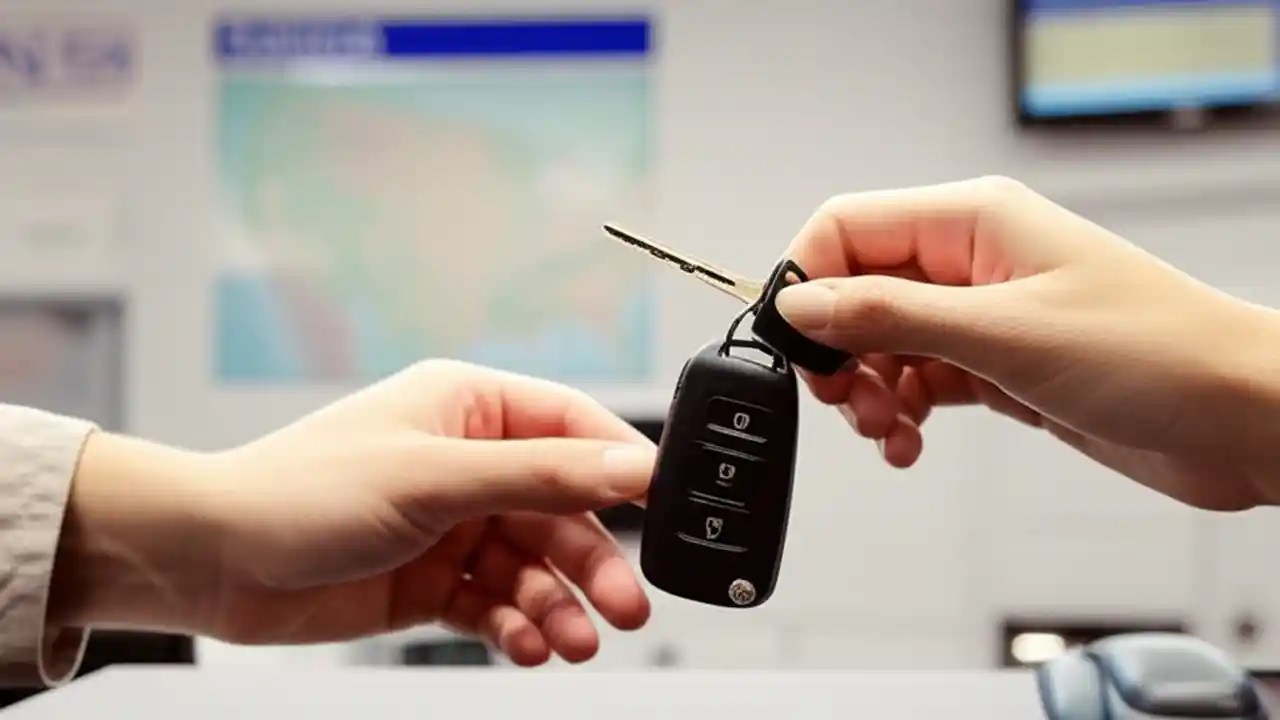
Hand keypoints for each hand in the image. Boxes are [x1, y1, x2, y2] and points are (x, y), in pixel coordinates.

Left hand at [50, 361, 656, 664]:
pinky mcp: (433, 581)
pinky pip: (495, 605)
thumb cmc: (303, 491)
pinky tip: (527, 645)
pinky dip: (515, 627)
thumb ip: (541, 475)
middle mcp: (468, 464)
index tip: (663, 508)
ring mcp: (452, 525)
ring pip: (532, 566)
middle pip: (561, 510)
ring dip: (558, 603)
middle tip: (624, 606)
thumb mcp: (435, 477)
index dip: (621, 466)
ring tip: (575, 641)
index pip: (573, 427)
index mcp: (470, 407)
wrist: (215, 562)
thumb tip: (632, 465)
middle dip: (592, 561)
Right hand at [774, 176, 1279, 510]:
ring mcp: (983, 316)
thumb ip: (890, 315)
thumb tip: (804, 303)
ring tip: (889, 429)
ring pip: (881, 344)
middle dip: (839, 351)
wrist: (1240, 419)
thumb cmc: (1157, 354)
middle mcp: (972, 263)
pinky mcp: (997, 366)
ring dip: (868, 392)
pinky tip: (909, 441)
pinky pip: (917, 382)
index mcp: (973, 222)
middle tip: (849, 399)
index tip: (799, 344)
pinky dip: (900, 414)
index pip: (848, 227)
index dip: (809, 282)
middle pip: (856, 292)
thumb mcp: (1003, 332)